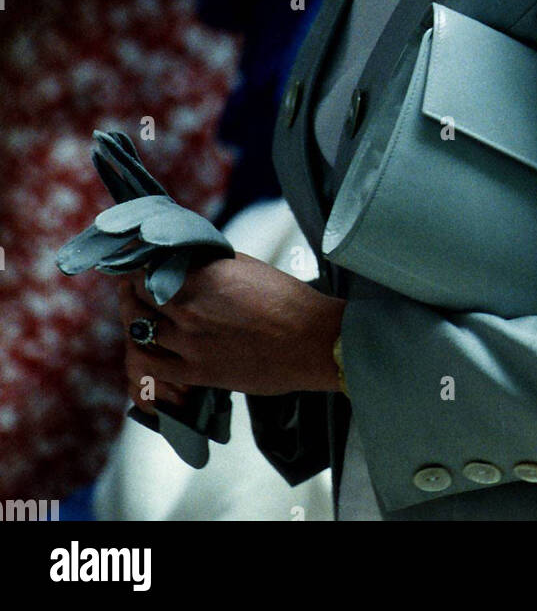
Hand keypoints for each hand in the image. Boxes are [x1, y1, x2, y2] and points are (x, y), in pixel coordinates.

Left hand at [117, 253, 346, 412]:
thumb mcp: (244, 267)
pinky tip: (146, 352)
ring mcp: (191, 341)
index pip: (151, 266)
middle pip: (139, 296)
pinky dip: (143, 359)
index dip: (138, 264)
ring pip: (140, 330)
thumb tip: (186, 261)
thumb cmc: (286, 299)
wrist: (311, 340)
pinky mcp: (198, 371)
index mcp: (203, 276)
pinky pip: (152, 368)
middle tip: (129, 286)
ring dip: (134, 322)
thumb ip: (210, 266)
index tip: (135, 262)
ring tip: (136, 319)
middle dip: (131, 289)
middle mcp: (190, 306)